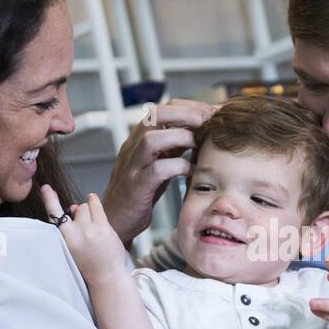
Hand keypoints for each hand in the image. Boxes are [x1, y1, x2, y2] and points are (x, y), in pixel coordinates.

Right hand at [43, 187, 128, 282]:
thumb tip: (73, 207)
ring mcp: (91, 230)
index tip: (46, 188)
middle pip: (76, 209)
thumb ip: (70, 227)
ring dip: (88, 211)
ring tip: (91, 223)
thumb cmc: (88, 262)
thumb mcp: (71, 247)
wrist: (106, 276)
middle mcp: (77, 234)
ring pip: (86, 207)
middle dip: (79, 213)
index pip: (55, 216)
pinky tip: (92, 199)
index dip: (50, 200)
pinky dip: (94, 202)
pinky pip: (98, 208)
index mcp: (65, 240)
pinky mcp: (104, 229)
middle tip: (84, 226)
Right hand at [101, 100, 215, 244]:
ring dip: (179, 136)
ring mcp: (133, 166)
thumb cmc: (140, 191)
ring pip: (151, 139)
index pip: (164, 109)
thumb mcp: (159, 161)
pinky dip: (176, 167)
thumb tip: (201, 130)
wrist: (114, 220)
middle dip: (186, 114)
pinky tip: (191, 170)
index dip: (190, 107)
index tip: (214, 113)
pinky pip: (156, 171)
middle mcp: (134, 147)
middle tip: (209, 122)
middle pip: (155, 116)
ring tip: (199, 142)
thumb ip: (175, 145)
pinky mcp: (136, 187)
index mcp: (140, 138)